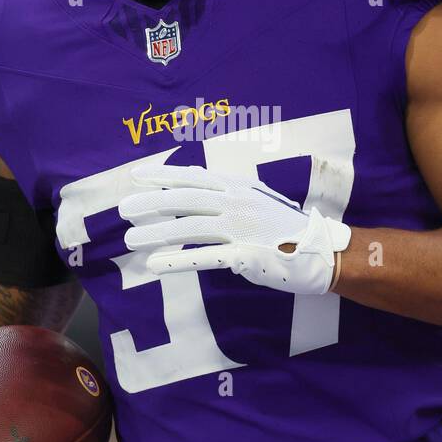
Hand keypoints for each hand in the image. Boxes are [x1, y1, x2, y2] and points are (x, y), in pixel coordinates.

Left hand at [120, 164, 350, 295]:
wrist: (318, 251)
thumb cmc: (284, 227)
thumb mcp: (255, 199)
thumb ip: (225, 194)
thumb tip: (192, 185)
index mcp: (238, 187)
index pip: (193, 178)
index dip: (163, 176)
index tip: (136, 176)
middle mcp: (236, 203)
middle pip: (185, 200)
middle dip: (151, 204)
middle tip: (123, 209)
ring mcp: (240, 229)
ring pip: (189, 228)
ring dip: (157, 234)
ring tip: (131, 241)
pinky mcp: (244, 255)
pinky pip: (205, 258)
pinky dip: (178, 261)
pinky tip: (156, 266)